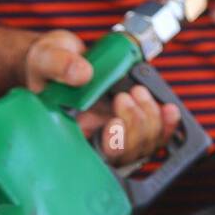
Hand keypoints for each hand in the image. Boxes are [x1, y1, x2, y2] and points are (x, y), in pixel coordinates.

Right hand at [23, 30, 179, 165]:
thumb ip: (59, 65)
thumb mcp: (45, 58)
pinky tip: (168, 109)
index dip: (113, 147)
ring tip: (139, 91)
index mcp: (71, 134)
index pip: (96, 157)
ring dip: (150, 119)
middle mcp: (95, 140)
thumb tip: (83, 73)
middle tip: (126, 95)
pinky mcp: (132, 123)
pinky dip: (166, 124)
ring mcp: (116, 134)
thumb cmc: (49, 64)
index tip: (113, 124)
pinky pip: (156, 136)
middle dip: (135, 126)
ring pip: (144, 146)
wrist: (61, 57)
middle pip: (126, 154)